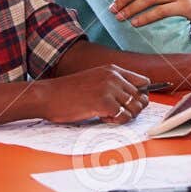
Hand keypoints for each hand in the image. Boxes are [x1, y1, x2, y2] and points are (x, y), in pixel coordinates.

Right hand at [36, 64, 151, 122]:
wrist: (47, 96)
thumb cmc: (69, 93)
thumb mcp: (95, 80)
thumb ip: (114, 85)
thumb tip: (135, 100)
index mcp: (112, 70)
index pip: (143, 82)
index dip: (141, 96)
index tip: (131, 104)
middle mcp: (113, 76)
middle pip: (141, 98)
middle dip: (132, 110)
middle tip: (115, 113)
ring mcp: (109, 88)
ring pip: (134, 109)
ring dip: (124, 116)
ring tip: (107, 115)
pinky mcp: (104, 102)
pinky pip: (123, 117)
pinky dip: (115, 122)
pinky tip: (102, 118)